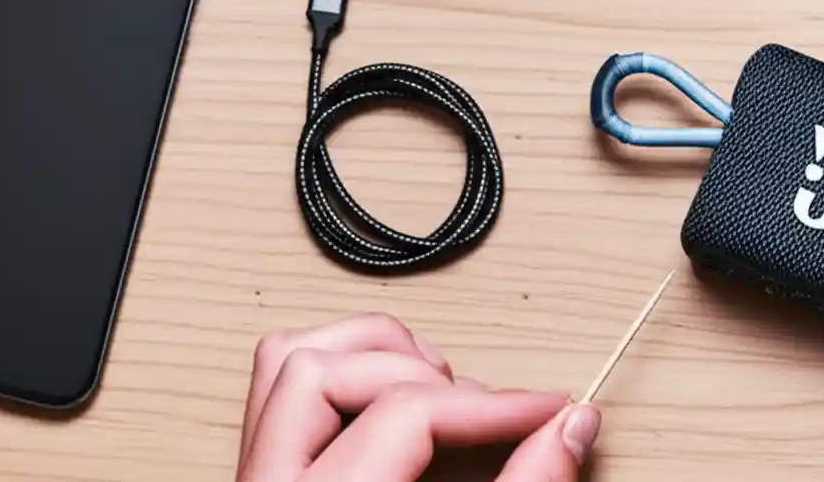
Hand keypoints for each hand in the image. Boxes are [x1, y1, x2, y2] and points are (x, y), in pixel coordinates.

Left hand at [236, 313, 601, 481]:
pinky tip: (386, 400)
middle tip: (485, 406)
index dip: (490, 403)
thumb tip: (570, 428)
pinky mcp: (260, 477)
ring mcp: (253, 477)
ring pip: (285, 361)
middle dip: (422, 375)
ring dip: (369, 354)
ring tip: (431, 388)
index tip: (544, 406)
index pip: (400, 415)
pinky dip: (336, 370)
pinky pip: (276, 387)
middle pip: (324, 369)